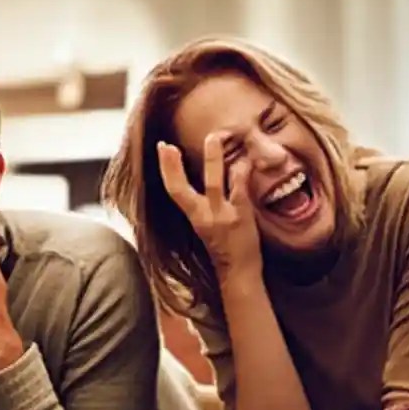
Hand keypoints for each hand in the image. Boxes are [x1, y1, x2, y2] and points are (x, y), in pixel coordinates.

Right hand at [156, 134, 259, 276]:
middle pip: (180, 189)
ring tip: (213, 137)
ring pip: (213, 183)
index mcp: (194, 216)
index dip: (166, 168)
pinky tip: (245, 157)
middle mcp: (204, 216)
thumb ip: (204, 203)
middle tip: (167, 145)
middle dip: (172, 166)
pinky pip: (240, 188)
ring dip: (212, 159)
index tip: (163, 146)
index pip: (173, 190)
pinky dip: (243, 171)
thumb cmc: (224, 247)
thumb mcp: (207, 224)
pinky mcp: (241, 216)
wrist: (240, 272)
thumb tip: (206, 174)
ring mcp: (222, 215)